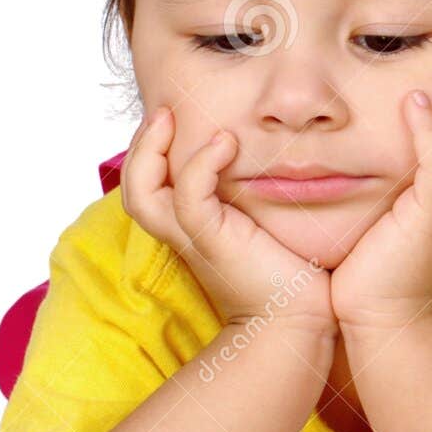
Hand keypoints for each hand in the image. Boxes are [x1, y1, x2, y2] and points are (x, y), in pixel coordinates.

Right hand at [121, 106, 334, 329]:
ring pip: (143, 191)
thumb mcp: (266, 225)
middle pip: (133, 186)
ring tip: (172, 117)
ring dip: (151, 149)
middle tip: (164, 111)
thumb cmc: (290, 273)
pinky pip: (189, 196)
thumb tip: (276, 160)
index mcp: (190, 228)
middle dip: (142, 144)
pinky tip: (225, 141)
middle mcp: (181, 233)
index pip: (149, 184)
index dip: (151, 150)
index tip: (173, 118)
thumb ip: (256, 196)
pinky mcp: (211, 240)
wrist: (298, 319)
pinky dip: (201, 164)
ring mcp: (192, 238)